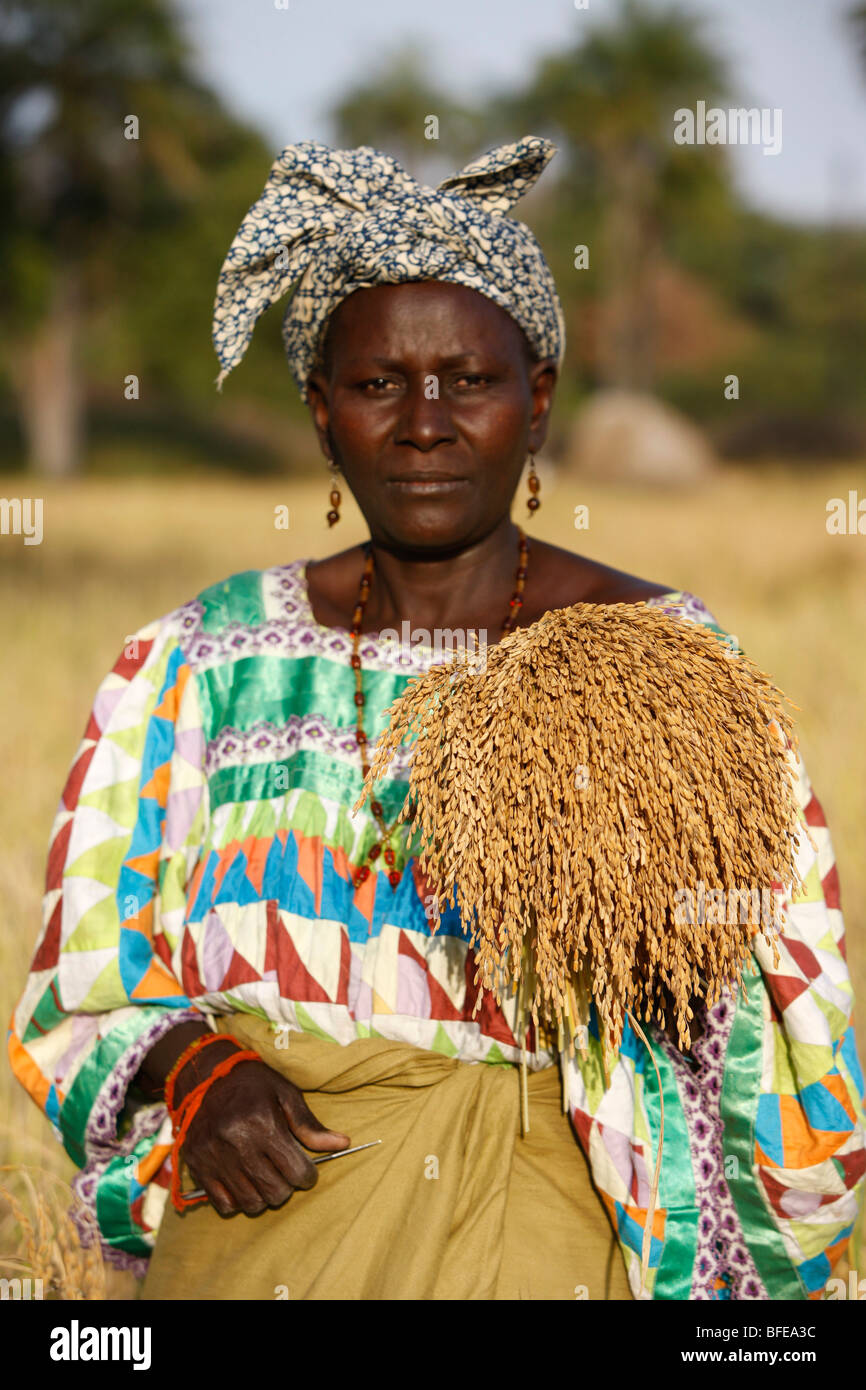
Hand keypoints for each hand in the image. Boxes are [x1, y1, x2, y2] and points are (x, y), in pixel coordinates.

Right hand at [174, 1042, 349, 1216]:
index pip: (296, 1171)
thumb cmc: (254, 1084)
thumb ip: (310, 1125)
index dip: (308, 1176)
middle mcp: (236, 1142)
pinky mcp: (197, 1166)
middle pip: (275, 1191)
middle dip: (288, 1187)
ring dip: (265, 1197)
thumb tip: (342, 1143)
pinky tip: (245, 1182)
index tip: (306, 1170)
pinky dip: (239, 1201)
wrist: (206, 1076)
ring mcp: (214, 1157)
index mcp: (262, 1123)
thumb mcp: (286, 1095)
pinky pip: (224, 1204)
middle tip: (286, 1173)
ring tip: (267, 1178)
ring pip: (251, 1202)